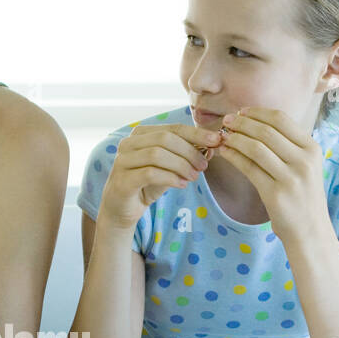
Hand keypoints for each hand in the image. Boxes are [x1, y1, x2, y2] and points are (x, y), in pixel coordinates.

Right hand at [99, 122, 221, 230]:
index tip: (216, 140)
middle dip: (189, 151)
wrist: (122, 209)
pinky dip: (170, 178)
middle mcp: (128, 143)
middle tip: (204, 165)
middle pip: (165, 138)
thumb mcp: (169, 168)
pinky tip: (182, 184)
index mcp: (140, 134)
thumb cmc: (146, 185)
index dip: (196, 133)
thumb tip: (212, 147)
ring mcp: (122, 161)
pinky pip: (150, 173)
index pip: (172, 128)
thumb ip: (185, 156)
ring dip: (181, 165)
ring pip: (157, 154)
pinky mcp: (122, 180)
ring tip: (194, 176)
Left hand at [217, 108, 329, 241]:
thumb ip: (288, 145)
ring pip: (255, 148)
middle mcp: (303, 161)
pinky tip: (224, 153)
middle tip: (226, 121)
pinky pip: (249, 168)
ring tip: (222, 136)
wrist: (309, 230)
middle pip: (266, 131)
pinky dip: (233, 157)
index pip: (281, 120)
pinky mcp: (275, 194)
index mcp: (312, 148)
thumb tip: (257, 122)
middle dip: (242, 123)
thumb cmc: (302, 195)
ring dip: (235, 138)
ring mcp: (290, 178)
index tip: (241, 112)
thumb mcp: (305, 166)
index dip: (258, 113)